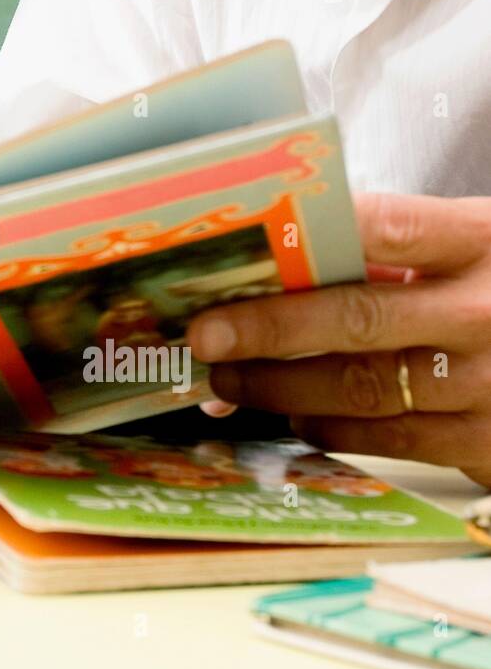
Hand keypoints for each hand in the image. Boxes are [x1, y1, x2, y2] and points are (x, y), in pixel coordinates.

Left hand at [186, 192, 490, 488]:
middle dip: (268, 328)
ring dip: (281, 387)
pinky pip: (391, 440)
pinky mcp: (487, 441)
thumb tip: (273, 257)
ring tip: (228, 379)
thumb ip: (392, 251)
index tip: (236, 252)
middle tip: (205, 334)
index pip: (383, 227)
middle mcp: (486, 310)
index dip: (306, 239)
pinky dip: (330, 430)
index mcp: (480, 240)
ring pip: (363, 387)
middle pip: (359, 317)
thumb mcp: (468, 247)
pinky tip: (295, 418)